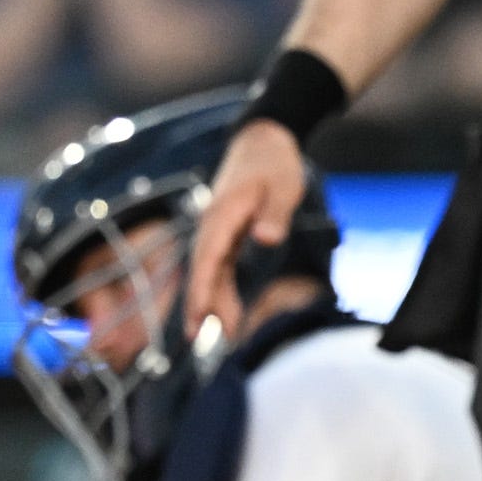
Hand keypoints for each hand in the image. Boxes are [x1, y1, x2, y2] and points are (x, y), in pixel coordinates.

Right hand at [186, 120, 307, 340]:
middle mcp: (214, 224)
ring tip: (219, 336)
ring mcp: (219, 229)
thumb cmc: (275, 163)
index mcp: (223, 214)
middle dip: (199, 304)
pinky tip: (226, 311)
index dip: (201, 289)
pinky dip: (220, 288)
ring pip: (211, 271)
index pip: (208, 258)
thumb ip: (275, 214)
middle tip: (198, 340)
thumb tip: (265, 238)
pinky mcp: (227, 232)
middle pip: (203, 269)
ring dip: (211, 301)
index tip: (198, 317)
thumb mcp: (283, 186)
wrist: (264, 140)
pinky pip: (220, 265)